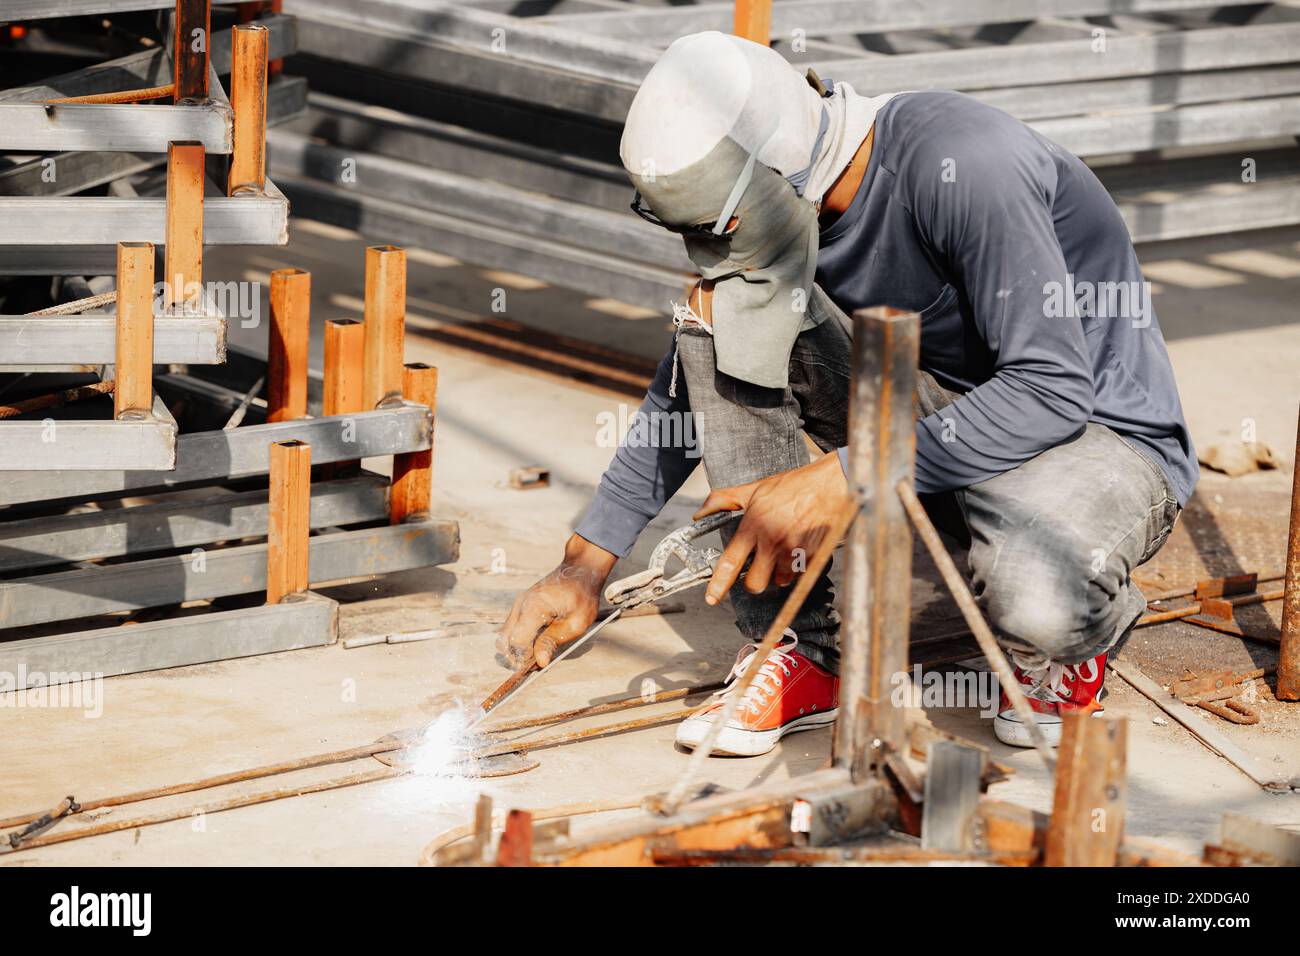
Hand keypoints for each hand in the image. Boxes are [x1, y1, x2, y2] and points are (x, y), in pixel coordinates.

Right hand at [496, 535, 617, 667]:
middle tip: (536, 661)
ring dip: (518, 647)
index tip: (538, 664)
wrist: (580, 569)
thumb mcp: (576, 623)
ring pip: (506, 634)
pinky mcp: (522, 605)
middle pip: (504, 639)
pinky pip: (513, 626)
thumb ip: (554, 641)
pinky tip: (539, 640)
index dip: (524, 658)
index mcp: (534, 608)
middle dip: (516, 655)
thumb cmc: (582, 595)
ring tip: (540, 651)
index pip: (516, 641)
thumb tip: (540, 662)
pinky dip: (521, 637)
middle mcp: (521, 605)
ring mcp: (519, 603)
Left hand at [694, 452, 849, 603]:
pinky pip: (799, 575)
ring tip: (784, 549)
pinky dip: (798, 567)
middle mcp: (772, 541)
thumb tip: (700, 512)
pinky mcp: (812, 556)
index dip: (719, 584)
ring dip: (780, 572)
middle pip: (755, 583)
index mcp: (754, 526)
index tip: (712, 597)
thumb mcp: (755, 489)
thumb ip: (725, 500)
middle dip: (755, 581)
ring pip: (779, 581)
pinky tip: (799, 547)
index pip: (730, 562)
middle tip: (759, 567)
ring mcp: (793, 551)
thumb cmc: (793, 486)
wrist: (829, 485)